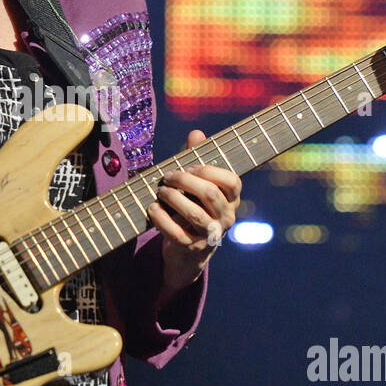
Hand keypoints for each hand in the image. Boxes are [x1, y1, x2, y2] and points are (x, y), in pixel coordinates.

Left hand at [147, 129, 241, 293]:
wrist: (188, 251)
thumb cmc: (193, 207)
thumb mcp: (196, 184)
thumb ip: (197, 158)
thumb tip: (196, 133)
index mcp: (231, 200)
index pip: (232, 181)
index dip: (210, 170)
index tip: (190, 166)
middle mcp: (226, 218)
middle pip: (210, 194)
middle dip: (185, 180)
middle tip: (168, 176)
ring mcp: (210, 235)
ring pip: (195, 214)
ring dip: (173, 198)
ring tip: (160, 191)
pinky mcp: (192, 248)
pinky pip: (177, 233)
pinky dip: (161, 219)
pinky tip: (152, 208)